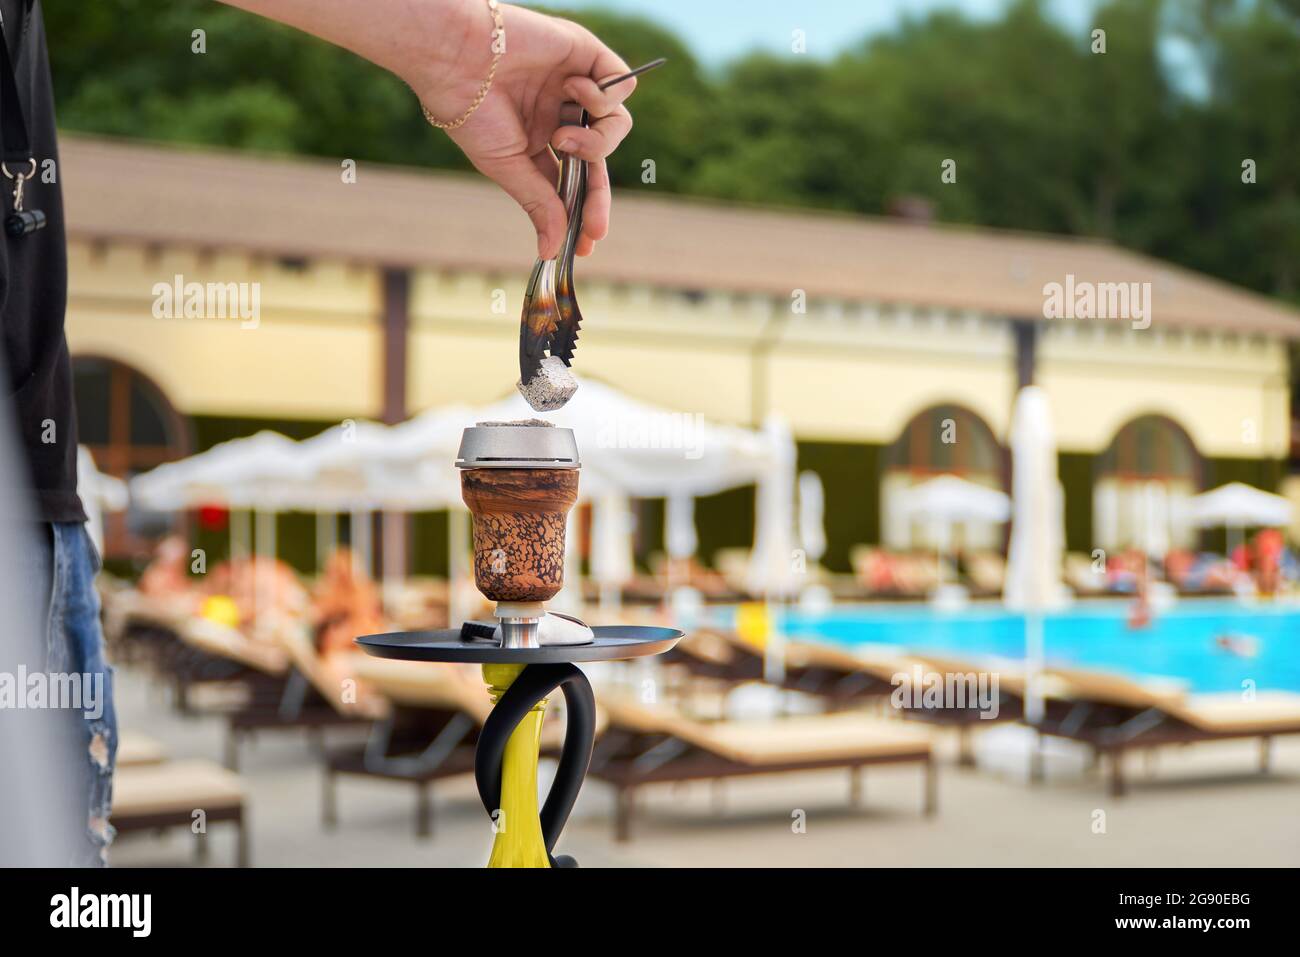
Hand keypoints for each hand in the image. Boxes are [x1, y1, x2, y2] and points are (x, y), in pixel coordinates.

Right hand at [416, 3, 636, 258]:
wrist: (458, 56)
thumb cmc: (471, 111)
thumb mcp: (507, 167)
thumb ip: (539, 204)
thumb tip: (550, 250)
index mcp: (541, 140)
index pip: (575, 179)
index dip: (586, 211)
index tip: (588, 243)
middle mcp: (563, 113)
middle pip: (601, 158)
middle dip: (599, 194)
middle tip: (595, 225)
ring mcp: (576, 85)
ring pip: (617, 124)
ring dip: (598, 141)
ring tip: (564, 138)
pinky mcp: (587, 55)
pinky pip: (622, 87)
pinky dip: (605, 97)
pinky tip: (573, 89)